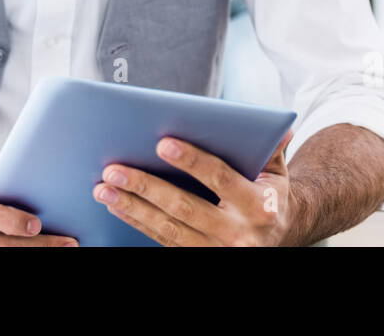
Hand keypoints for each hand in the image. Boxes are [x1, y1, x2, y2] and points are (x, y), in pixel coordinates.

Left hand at [92, 130, 294, 245]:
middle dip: (146, 186)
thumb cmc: (269, 197)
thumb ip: (272, 149)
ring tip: (104, 188)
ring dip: (132, 207)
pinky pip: (163, 241)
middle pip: (184, 207)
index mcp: (258, 205)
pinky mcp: (200, 259)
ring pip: (167, 228)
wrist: (278, 238)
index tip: (161, 143)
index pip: (220, 178)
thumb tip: (279, 125)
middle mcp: (237, 233)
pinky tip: (118, 205)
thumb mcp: (277, 174)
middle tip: (114, 168)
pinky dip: (137, 223)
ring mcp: (216, 251)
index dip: (191, 161)